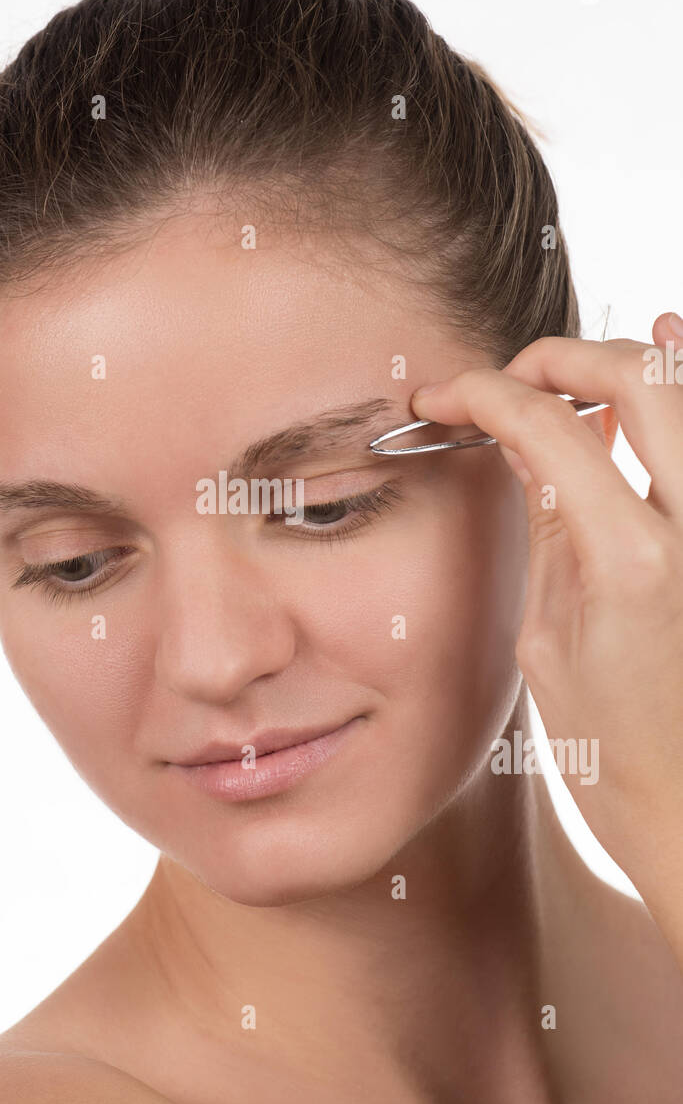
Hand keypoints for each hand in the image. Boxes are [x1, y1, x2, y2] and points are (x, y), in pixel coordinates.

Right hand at [411, 313, 682, 964]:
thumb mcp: (551, 645)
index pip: (549, 427)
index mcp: (633, 563)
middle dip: (560, 356)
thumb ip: (551, 533)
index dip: (483, 394)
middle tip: (511, 381)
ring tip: (575, 368)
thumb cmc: (622, 760)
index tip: (444, 399)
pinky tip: (672, 344)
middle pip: (637, 374)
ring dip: (632, 361)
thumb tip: (530, 453)